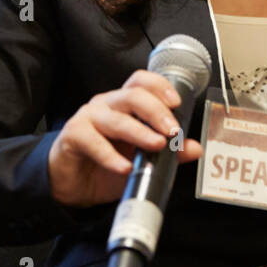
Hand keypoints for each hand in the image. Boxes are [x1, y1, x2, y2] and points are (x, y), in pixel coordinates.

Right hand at [48, 70, 202, 208]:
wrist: (71, 184)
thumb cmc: (105, 166)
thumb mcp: (141, 161)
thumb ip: (168, 154)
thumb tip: (195, 149)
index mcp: (123, 104)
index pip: (141, 82)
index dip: (159, 87)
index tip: (177, 103)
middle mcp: (106, 105)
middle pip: (132, 95)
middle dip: (156, 111)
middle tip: (173, 131)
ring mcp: (88, 118)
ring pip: (116, 119)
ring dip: (139, 132)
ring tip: (157, 145)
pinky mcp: (73, 135)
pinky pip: (93, 142)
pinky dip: (111, 156)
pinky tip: (125, 168)